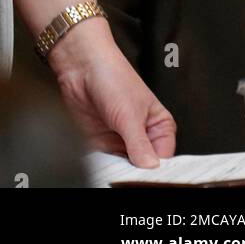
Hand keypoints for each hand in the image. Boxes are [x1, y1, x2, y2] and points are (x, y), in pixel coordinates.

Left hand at [48, 20, 176, 167]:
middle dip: (138, 174)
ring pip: (126, 168)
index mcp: (159, 126)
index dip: (157, 171)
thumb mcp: (129, 114)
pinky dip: (105, 168)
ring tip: (117, 172)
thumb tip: (150, 168)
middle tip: (130, 177)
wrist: (79, 65)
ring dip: (120, 172)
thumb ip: (139, 144)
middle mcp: (142, 136)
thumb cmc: (111, 75)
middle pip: (145, 167)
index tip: (148, 178)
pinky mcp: (102, 143)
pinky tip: (104, 168)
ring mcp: (121, 140)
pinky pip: (107, 163)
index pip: (164, 160)